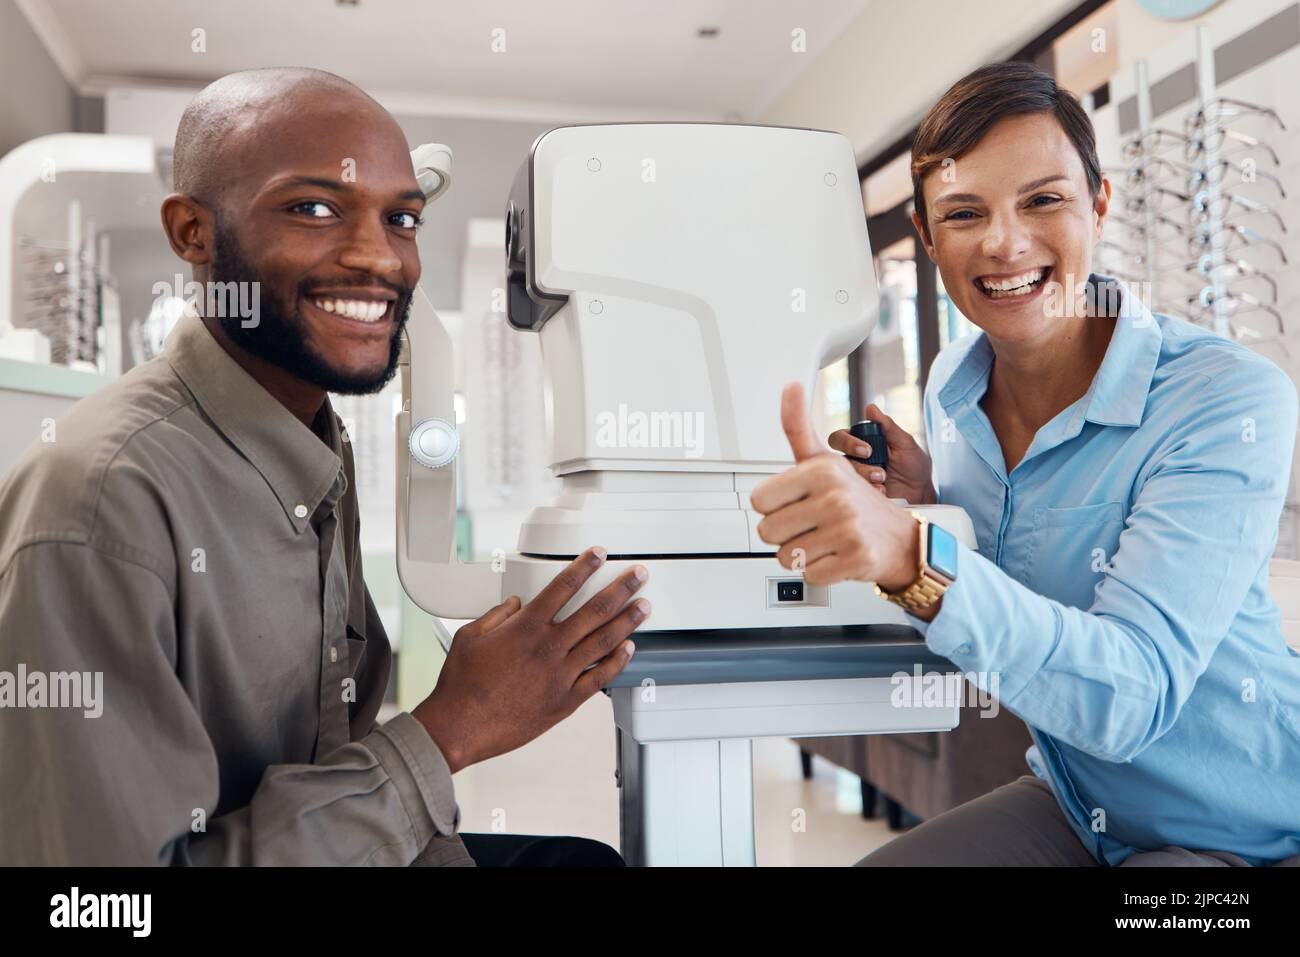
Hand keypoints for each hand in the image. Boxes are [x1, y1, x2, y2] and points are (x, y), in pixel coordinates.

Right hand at [412, 547, 648, 772]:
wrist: (459, 727)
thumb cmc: (461, 685)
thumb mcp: (470, 636)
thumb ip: (497, 615)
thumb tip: (515, 603)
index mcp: (525, 627)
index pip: (563, 586)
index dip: (584, 566)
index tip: (599, 554)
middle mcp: (548, 648)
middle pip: (595, 610)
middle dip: (621, 588)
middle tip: (639, 575)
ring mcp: (560, 675)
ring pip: (604, 641)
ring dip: (628, 621)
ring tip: (644, 606)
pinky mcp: (565, 702)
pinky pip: (599, 679)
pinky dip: (617, 662)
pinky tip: (629, 649)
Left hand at [750, 383, 918, 589]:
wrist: (901, 537)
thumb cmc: (855, 498)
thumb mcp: (824, 459)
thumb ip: (799, 426)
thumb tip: (791, 386)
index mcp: (821, 470)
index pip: (759, 501)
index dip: (773, 507)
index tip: (796, 502)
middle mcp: (836, 497)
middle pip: (767, 531)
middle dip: (785, 534)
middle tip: (811, 525)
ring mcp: (848, 529)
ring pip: (786, 556)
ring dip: (802, 554)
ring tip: (825, 540)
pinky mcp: (857, 559)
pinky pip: (809, 574)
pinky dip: (821, 570)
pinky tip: (838, 555)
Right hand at [827, 402, 935, 504]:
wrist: (921, 490)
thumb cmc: (913, 463)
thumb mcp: (904, 443)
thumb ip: (887, 426)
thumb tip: (870, 408)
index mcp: (861, 442)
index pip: (841, 437)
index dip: (848, 442)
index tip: (867, 450)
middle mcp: (854, 459)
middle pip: (835, 457)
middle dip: (854, 462)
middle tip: (874, 468)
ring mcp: (856, 476)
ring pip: (847, 474)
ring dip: (866, 476)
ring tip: (884, 479)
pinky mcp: (860, 492)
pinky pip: (855, 491)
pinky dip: (870, 490)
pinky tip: (883, 490)